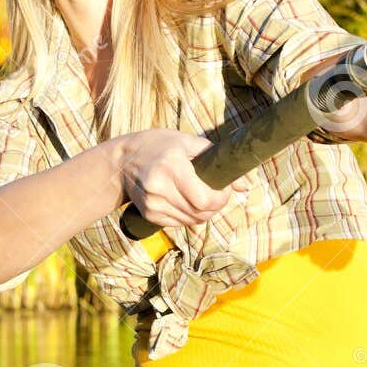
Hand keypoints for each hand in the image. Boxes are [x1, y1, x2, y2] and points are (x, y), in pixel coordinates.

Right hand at [119, 129, 251, 230]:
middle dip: (216, 206)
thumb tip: (245, 185)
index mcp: (172, 167)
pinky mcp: (149, 215)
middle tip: (217, 193)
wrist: (121, 161)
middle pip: (201, 213)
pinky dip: (189, 216)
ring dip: (203, 212)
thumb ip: (216, 159)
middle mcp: (159, 188)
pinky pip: (179, 224)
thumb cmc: (158, 145)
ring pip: (192, 221)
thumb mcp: (187, 142)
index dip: (221, 199)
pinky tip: (186, 200)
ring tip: (201, 195)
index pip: (205, 200)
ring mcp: (152, 204)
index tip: (223, 188)